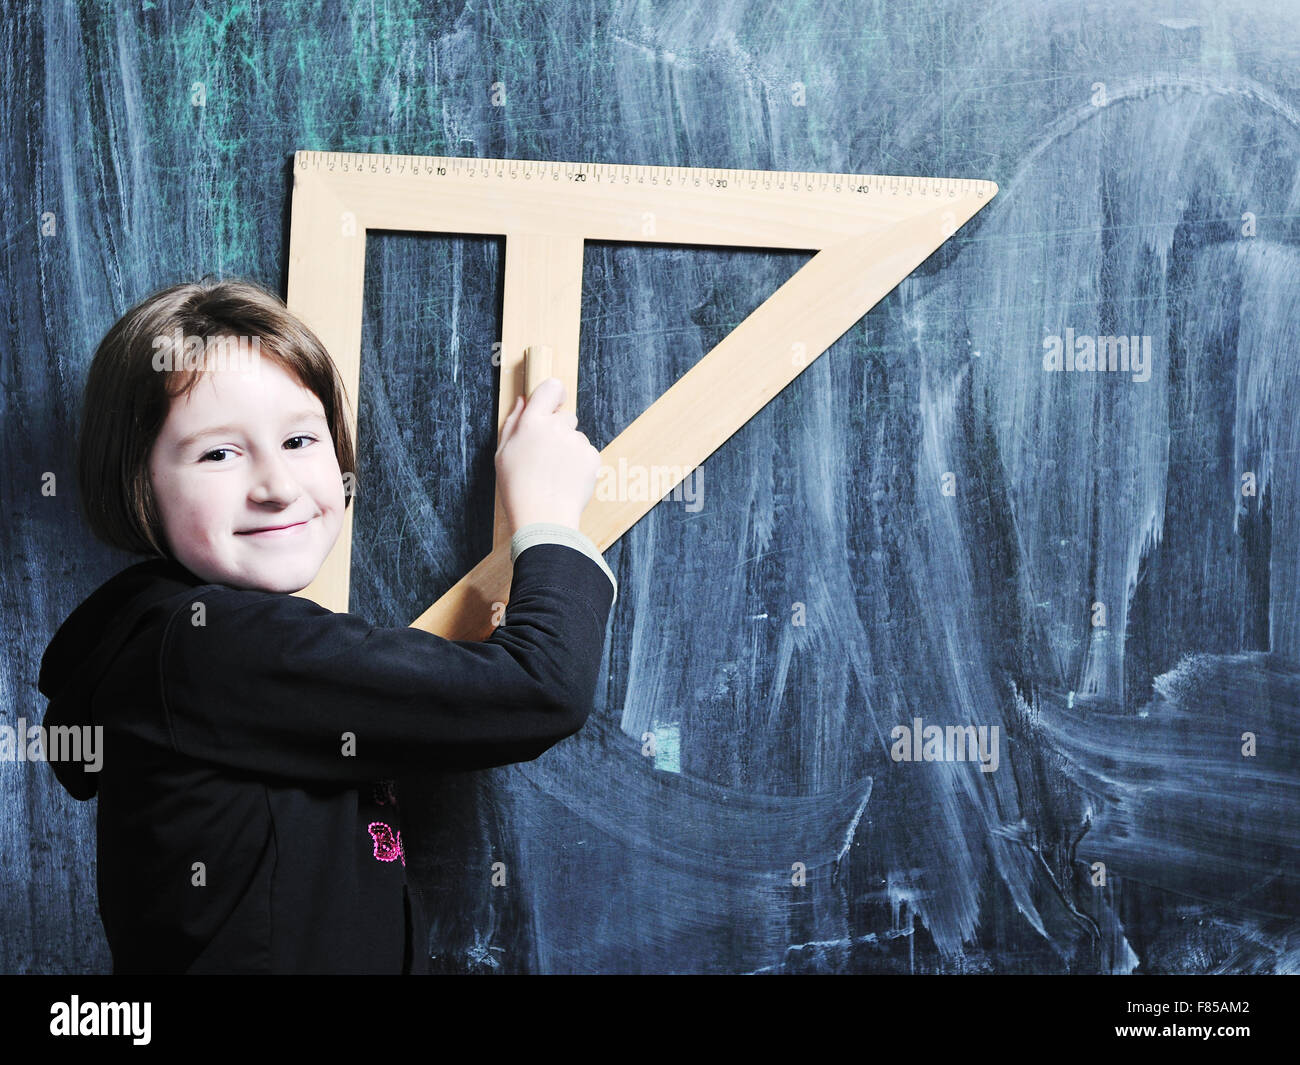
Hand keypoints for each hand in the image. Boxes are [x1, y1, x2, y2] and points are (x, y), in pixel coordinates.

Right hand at [494, 377, 599, 534]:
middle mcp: (557, 427)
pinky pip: (587, 453)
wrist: (544, 518)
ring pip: (576, 437)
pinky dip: (579, 464)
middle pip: (566, 416)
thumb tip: (522, 401)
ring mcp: (577, 442)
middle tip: (545, 455)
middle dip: (558, 429)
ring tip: (554, 473)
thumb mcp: (503, 454)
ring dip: (568, 449)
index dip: (553, 394)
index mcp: (532, 422)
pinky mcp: (593, 457)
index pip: (551, 388)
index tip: (553, 404)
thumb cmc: (518, 488)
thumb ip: (513, 422)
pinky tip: (566, 479)